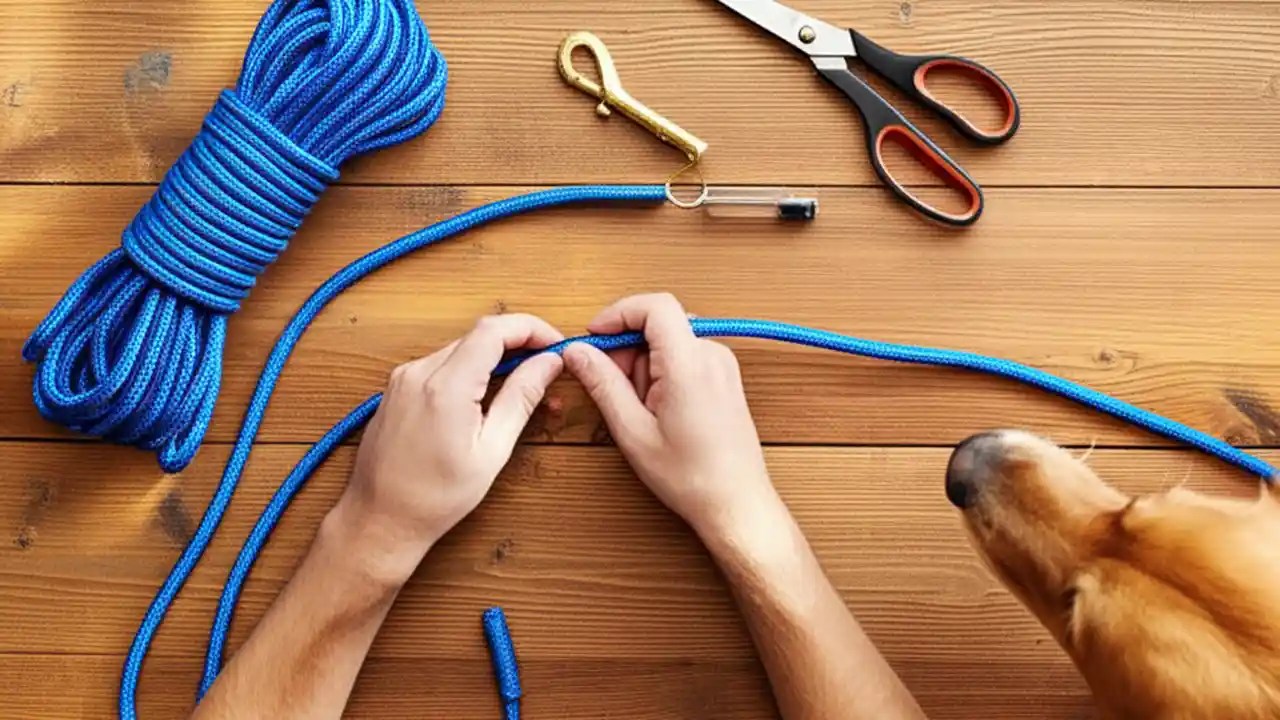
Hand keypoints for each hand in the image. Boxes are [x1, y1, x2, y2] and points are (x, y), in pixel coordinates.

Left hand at [332, 314, 564, 582]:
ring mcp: (403, 378)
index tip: (556, 345)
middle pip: (479, 336)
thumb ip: (522, 398)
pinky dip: (470, 372)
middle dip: (519, 347)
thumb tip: (549, 363)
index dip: (532, 329)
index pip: (495, 329)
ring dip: (495, 361)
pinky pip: (441, 365)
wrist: (380, 519)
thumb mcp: (491, 450)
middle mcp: (419, 373)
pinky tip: (486, 399)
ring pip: (462, 350)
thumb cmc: (434, 497)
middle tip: (548, 372)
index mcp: (446, 387)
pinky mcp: (397, 388)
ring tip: (521, 392)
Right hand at [562, 293, 783, 541]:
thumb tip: (578, 352)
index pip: (655, 306)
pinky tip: (659, 412)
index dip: (618, 313)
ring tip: (642, 411)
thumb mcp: (633, 431)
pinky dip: (661, 374)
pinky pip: (683, 357)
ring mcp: (722, 365)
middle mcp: (712, 355)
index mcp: (690, 364)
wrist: (736, 502)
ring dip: (643, 367)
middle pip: (658, 324)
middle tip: (613, 391)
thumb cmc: (691, 476)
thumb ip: (603, 384)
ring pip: (668, 342)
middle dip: (627, 350)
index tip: (594, 336)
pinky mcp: (724, 376)